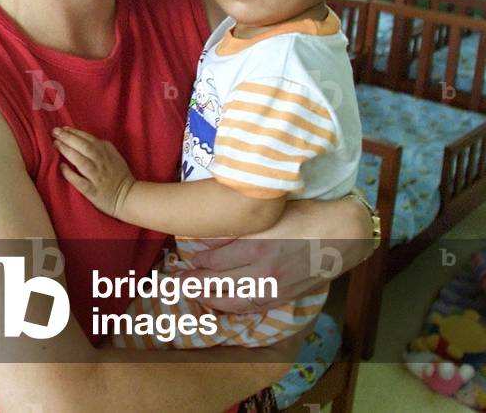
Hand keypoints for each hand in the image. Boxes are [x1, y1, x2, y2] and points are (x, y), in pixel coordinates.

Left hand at [53, 127, 134, 218]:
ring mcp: (97, 177)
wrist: (129, 196)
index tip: (63, 128)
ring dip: (68, 152)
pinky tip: (62, 167)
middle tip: (55, 132)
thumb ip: (100, 146)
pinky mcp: (93, 191)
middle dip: (68, 138)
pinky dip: (71, 174)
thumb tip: (78, 136)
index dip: (75, 132)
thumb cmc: (119, 175)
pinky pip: (80, 182)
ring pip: (81, 161)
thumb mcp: (113, 155)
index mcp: (106, 152)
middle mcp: (102, 162)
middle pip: (84, 147)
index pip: (89, 139)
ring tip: (56, 145)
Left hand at [180, 199, 369, 312]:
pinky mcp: (286, 295)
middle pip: (218, 282)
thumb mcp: (268, 214)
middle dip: (194, 283)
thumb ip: (240, 226)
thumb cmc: (305, 214)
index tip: (186, 257)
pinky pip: (254, 306)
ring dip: (210, 299)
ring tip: (194, 294)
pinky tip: (223, 304)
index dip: (197, 260)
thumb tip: (210, 233)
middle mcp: (263, 270)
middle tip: (177, 280)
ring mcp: (275, 286)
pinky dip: (234, 307)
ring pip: (234, 300)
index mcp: (256, 245)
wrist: (343, 232)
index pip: (214, 259)